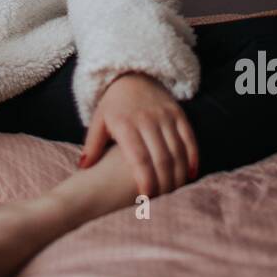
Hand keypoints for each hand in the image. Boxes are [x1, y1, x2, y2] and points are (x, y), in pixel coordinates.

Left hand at [80, 72, 199, 195]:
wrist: (132, 74)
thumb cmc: (113, 105)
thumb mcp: (98, 121)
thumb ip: (92, 145)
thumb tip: (84, 168)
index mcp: (125, 124)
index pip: (139, 158)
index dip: (145, 181)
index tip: (146, 199)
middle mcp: (147, 119)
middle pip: (161, 158)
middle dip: (164, 184)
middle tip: (162, 201)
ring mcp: (165, 115)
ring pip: (177, 151)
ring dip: (178, 174)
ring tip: (174, 192)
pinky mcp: (178, 113)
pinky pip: (189, 138)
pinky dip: (192, 157)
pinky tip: (190, 174)